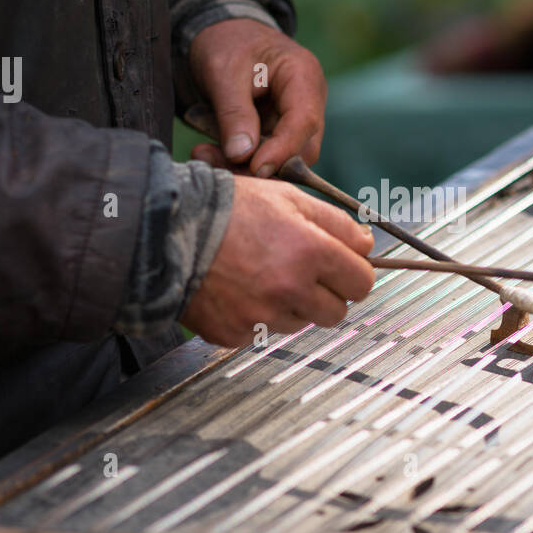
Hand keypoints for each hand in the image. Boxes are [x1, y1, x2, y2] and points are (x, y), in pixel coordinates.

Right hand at [180, 175, 374, 346]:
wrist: (165, 231)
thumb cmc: (228, 209)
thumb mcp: (288, 198)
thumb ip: (336, 223)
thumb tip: (366, 246)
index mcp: (311, 253)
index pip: (361, 282)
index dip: (354, 272)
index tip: (342, 267)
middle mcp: (290, 290)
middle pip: (336, 312)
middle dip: (326, 293)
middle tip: (301, 272)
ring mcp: (262, 317)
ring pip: (300, 323)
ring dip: (291, 305)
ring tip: (262, 275)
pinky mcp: (236, 335)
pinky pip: (264, 332)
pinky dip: (257, 316)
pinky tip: (239, 290)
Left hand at [187, 18, 325, 177]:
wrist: (222, 34)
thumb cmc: (227, 42)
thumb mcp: (223, 71)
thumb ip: (234, 112)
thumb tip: (241, 154)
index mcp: (303, 76)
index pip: (304, 122)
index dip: (283, 150)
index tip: (256, 168)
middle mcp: (308, 101)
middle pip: (301, 149)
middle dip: (264, 165)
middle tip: (221, 166)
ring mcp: (295, 118)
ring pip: (283, 159)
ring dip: (246, 166)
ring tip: (206, 155)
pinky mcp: (277, 131)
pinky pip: (265, 155)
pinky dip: (240, 160)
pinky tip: (211, 153)